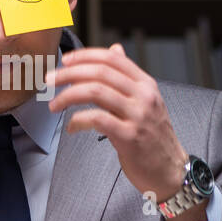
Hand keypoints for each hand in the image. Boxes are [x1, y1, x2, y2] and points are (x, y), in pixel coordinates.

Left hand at [45, 44, 198, 220]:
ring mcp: (138, 116)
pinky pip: (96, 119)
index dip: (84, 56)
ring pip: (95, 92)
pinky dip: (77, 120)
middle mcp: (143, 96)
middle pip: (100, 72)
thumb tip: (114, 50)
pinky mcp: (130, 136)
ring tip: (54, 104)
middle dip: (69, 74)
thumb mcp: (146, 101)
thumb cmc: (154, 138)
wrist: (170, 170)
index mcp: (146, 84)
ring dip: (68, 96)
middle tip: (51, 80)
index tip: (65, 60)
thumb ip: (127, 77)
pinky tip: (71, 127)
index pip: (112, 59)